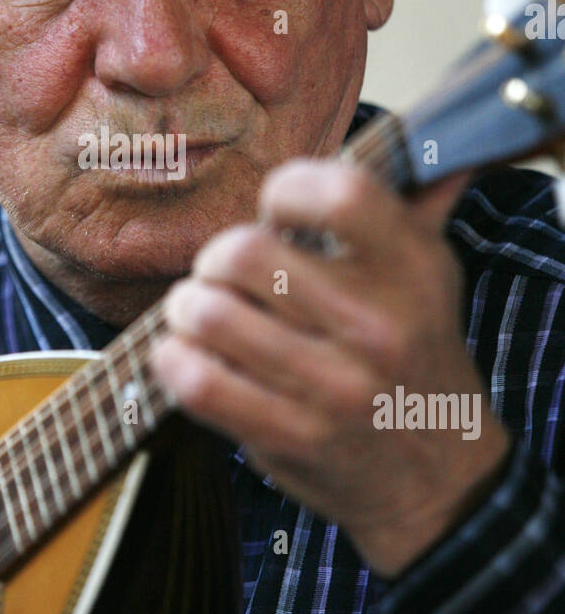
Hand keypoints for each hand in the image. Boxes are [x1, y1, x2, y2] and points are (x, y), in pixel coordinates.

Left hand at [152, 159, 511, 576]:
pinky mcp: (290, 437)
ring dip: (187, 308)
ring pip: (207, 314)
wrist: (440, 481)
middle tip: (222, 274)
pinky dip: (173, 359)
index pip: (336, 193)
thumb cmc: (419, 361)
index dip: (285, 188)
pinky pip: (196, 380)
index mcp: (413, 272)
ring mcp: (333, 388)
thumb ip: (415, 204)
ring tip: (201, 313)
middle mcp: (378, 327)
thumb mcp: (433, 277)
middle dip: (215, 258)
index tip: (275, 210)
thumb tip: (425, 132)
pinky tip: (187, 354)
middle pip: (243, 253)